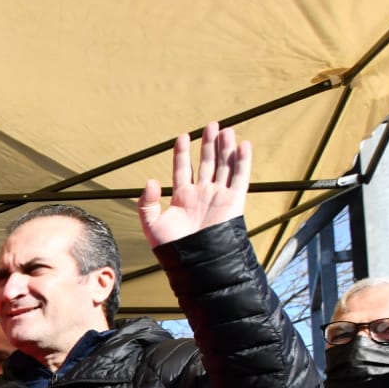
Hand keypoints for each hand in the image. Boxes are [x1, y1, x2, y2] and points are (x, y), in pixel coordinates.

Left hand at [138, 120, 251, 248]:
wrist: (195, 262)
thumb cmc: (172, 248)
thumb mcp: (151, 225)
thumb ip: (146, 203)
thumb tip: (150, 181)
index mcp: (182, 197)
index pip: (183, 169)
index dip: (182, 153)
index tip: (182, 136)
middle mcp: (202, 193)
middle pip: (206, 162)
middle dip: (208, 144)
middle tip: (211, 125)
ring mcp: (218, 195)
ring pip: (223, 165)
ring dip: (225, 148)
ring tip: (225, 129)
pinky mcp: (234, 200)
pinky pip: (240, 177)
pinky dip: (242, 161)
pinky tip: (243, 145)